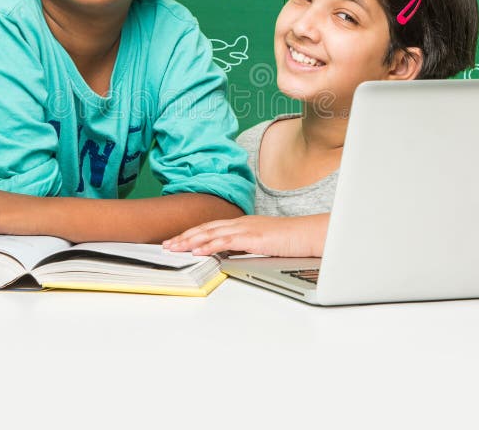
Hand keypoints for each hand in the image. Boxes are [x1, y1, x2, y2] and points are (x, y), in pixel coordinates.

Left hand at [162, 214, 328, 257]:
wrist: (311, 234)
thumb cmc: (293, 240)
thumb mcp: (264, 244)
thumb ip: (247, 247)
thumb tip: (232, 256)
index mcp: (243, 223)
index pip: (211, 227)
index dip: (192, 233)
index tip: (177, 241)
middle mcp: (242, 223)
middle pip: (206, 228)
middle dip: (184, 236)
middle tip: (166, 245)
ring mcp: (247, 228)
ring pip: (212, 233)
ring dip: (190, 240)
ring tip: (174, 247)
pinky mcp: (254, 237)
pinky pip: (227, 241)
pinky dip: (210, 244)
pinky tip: (197, 250)